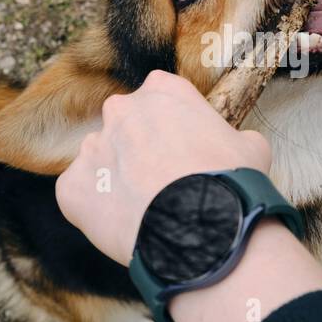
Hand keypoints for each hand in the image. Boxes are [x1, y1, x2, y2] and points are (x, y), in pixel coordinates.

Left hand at [54, 71, 271, 265]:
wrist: (203, 230)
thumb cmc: (231, 184)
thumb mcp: (250, 147)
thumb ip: (230, 136)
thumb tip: (235, 146)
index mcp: (162, 90)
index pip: (160, 99)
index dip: (173, 129)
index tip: (184, 153)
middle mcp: (120, 110)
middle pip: (126, 127)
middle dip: (140, 151)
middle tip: (164, 184)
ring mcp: (92, 147)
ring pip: (102, 162)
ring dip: (118, 180)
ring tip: (147, 212)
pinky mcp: (72, 187)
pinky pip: (80, 196)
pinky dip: (97, 211)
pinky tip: (125, 226)